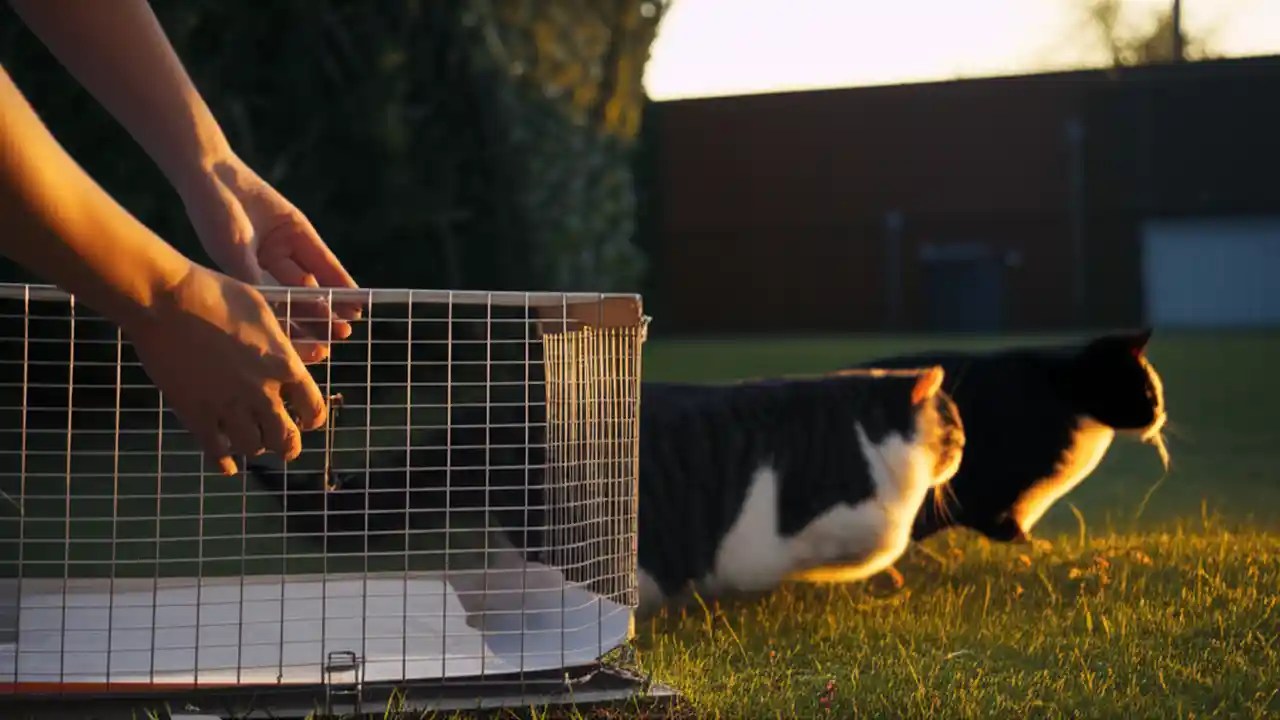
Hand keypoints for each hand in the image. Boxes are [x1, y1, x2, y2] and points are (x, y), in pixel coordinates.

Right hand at [125, 262, 329, 475]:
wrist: (168, 302)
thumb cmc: (217, 295)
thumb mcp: (263, 313)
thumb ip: (280, 342)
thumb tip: (298, 357)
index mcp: (285, 366)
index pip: (313, 408)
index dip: (313, 419)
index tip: (308, 421)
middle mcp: (262, 393)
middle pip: (286, 438)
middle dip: (288, 445)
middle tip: (284, 445)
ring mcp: (228, 407)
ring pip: (253, 448)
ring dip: (256, 447)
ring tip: (253, 442)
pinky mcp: (196, 414)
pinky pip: (216, 451)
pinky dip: (224, 461)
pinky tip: (227, 465)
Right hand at [179, 153, 360, 362]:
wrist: (215, 176)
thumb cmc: (215, 220)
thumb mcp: (235, 255)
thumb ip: (256, 282)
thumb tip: (273, 317)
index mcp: (245, 284)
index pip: (276, 313)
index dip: (296, 332)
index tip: (313, 349)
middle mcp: (265, 271)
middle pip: (297, 300)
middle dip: (319, 318)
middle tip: (340, 336)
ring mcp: (282, 252)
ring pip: (313, 282)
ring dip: (334, 300)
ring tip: (351, 319)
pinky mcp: (298, 233)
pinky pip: (323, 259)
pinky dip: (338, 276)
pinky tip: (354, 294)